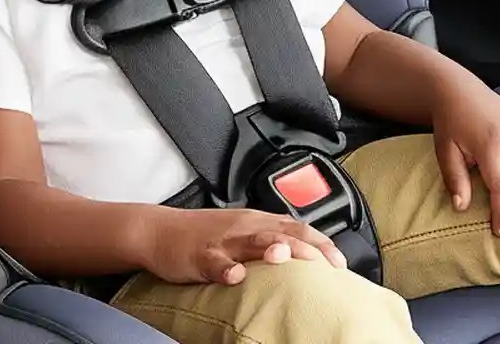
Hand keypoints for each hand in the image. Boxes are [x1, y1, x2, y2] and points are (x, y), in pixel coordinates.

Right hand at [145, 208, 347, 284]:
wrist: (158, 231)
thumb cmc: (203, 236)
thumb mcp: (243, 233)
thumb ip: (272, 240)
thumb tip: (306, 258)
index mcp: (257, 222)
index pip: (297, 227)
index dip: (321, 242)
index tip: (340, 263)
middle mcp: (245, 227)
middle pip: (281, 232)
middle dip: (305, 247)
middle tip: (326, 265)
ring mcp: (222, 241)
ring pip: (251, 241)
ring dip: (270, 248)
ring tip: (284, 257)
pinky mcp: (199, 255)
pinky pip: (214, 262)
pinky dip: (225, 269)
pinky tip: (234, 277)